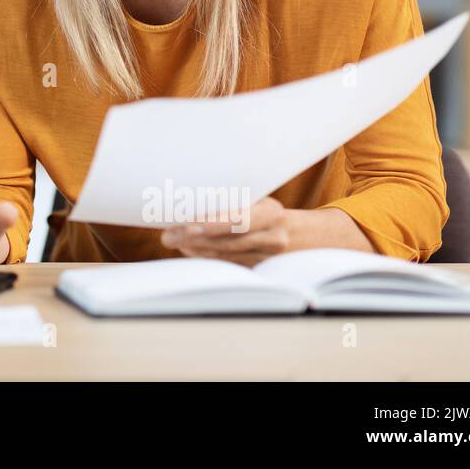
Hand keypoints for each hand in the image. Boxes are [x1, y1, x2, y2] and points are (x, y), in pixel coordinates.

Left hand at [160, 196, 289, 265]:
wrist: (301, 235)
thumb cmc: (268, 210)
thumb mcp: (260, 199)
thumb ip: (235, 200)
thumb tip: (191, 198)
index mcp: (271, 213)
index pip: (238, 220)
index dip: (211, 224)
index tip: (186, 224)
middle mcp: (273, 238)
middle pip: (227, 241)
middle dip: (194, 238)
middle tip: (167, 235)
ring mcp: (268, 258)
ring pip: (225, 255)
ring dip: (196, 249)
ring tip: (172, 240)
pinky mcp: (260, 270)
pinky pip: (229, 264)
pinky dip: (207, 256)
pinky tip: (189, 249)